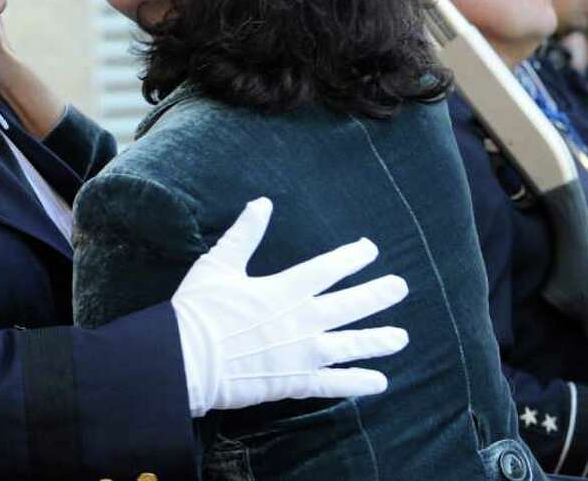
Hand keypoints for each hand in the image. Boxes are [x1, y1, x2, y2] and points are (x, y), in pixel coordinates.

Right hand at [171, 197, 409, 417]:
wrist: (187, 360)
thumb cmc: (199, 310)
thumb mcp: (218, 264)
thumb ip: (245, 234)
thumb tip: (261, 203)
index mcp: (284, 290)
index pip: (327, 269)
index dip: (351, 258)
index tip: (369, 250)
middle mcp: (302, 320)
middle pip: (349, 305)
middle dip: (377, 295)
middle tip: (400, 287)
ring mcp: (302, 354)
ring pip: (350, 345)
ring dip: (377, 340)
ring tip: (401, 337)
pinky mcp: (295, 382)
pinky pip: (334, 385)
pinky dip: (358, 383)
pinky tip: (379, 382)